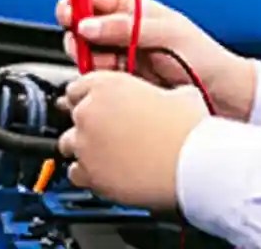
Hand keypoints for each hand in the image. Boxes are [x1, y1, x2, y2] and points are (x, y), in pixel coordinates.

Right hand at [55, 0, 256, 120]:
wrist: (220, 93)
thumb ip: (126, 27)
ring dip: (94, 63)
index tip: (68, 13)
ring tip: (117, 68)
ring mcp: (123, 59)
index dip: (76, 3)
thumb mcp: (167, 33)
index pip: (93, 0)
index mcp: (136, 11)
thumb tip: (88, 25)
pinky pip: (100, 81)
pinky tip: (120, 83)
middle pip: (82, 31)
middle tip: (93, 48)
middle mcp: (125, 33)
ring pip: (88, 58)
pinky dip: (103, 82)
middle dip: (81, 39)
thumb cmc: (204, 56)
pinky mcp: (124, 84)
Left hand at [57, 71, 206, 209]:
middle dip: (91, 122)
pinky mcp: (89, 174)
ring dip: (87, 147)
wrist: (191, 161)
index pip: (78, 87)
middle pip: (74, 115)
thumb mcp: (178, 92)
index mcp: (107, 85)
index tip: (103, 104)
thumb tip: (166, 98)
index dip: (92, 96)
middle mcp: (89, 112)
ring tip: (111, 153)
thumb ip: (158, 93)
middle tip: (115, 130)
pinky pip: (76, 173)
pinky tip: (109, 171)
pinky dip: (88, 173)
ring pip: (70, 144)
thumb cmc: (187, 127)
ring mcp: (85, 145)